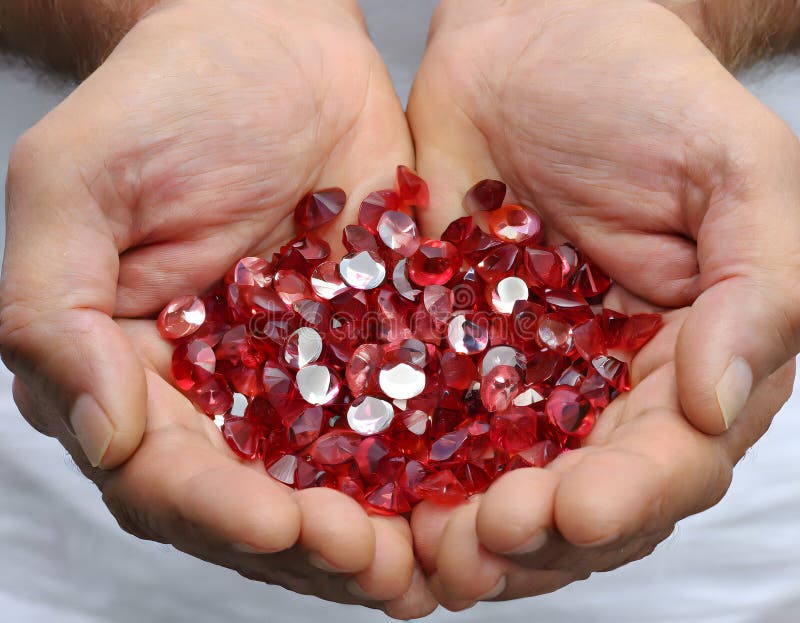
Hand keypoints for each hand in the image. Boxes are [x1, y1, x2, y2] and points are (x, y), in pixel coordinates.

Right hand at [0, 0, 433, 615]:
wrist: (272, 44)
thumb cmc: (167, 98)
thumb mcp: (77, 185)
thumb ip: (57, 310)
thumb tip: (99, 431)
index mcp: (130, 368)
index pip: (161, 472)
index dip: (215, 510)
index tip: (279, 526)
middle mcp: (215, 391)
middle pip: (248, 502)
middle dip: (306, 545)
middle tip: (369, 566)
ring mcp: (297, 376)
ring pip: (326, 483)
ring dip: (372, 533)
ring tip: (422, 569)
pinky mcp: (369, 347)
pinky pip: (395, 422)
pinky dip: (423, 470)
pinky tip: (461, 501)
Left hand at [406, 0, 799, 607]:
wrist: (533, 40)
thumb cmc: (643, 90)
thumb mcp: (735, 171)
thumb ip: (759, 288)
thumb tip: (720, 404)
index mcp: (689, 357)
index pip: (671, 458)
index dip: (627, 498)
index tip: (571, 512)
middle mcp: (606, 385)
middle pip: (582, 493)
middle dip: (537, 535)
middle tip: (481, 546)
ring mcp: (521, 375)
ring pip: (503, 480)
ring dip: (467, 528)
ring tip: (428, 551)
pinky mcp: (447, 350)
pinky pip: (428, 423)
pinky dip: (407, 470)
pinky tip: (376, 498)